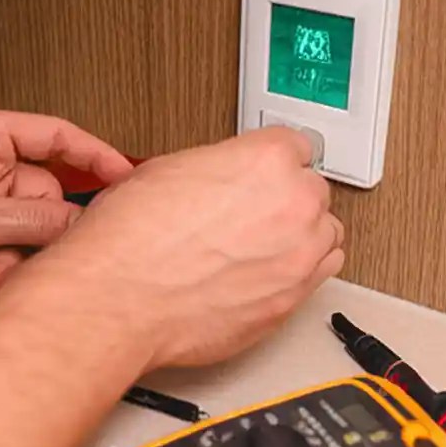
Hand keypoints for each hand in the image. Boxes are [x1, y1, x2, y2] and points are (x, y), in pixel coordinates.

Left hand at [0, 107, 132, 310]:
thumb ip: (36, 219)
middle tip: (36, 250)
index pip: (55, 135)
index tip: (127, 176)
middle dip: (41, 227)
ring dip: (17, 252)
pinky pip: (11, 240)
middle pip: (47, 189)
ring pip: (30, 222)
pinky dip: (3, 261)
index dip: (96, 155)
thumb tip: (83, 221)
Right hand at [21, 126, 343, 369]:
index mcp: (266, 160)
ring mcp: (299, 255)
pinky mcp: (293, 300)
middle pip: (314, 189)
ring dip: (302, 235)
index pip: (297, 146)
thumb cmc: (130, 240)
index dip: (273, 161)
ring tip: (266, 244)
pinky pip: (320, 276)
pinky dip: (301, 273)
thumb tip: (220, 181)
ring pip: (326, 233)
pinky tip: (272, 271)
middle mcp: (293, 204)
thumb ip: (216, 171)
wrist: (119, 299)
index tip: (266, 173)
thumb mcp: (168, 171)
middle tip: (254, 213)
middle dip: (287, 199)